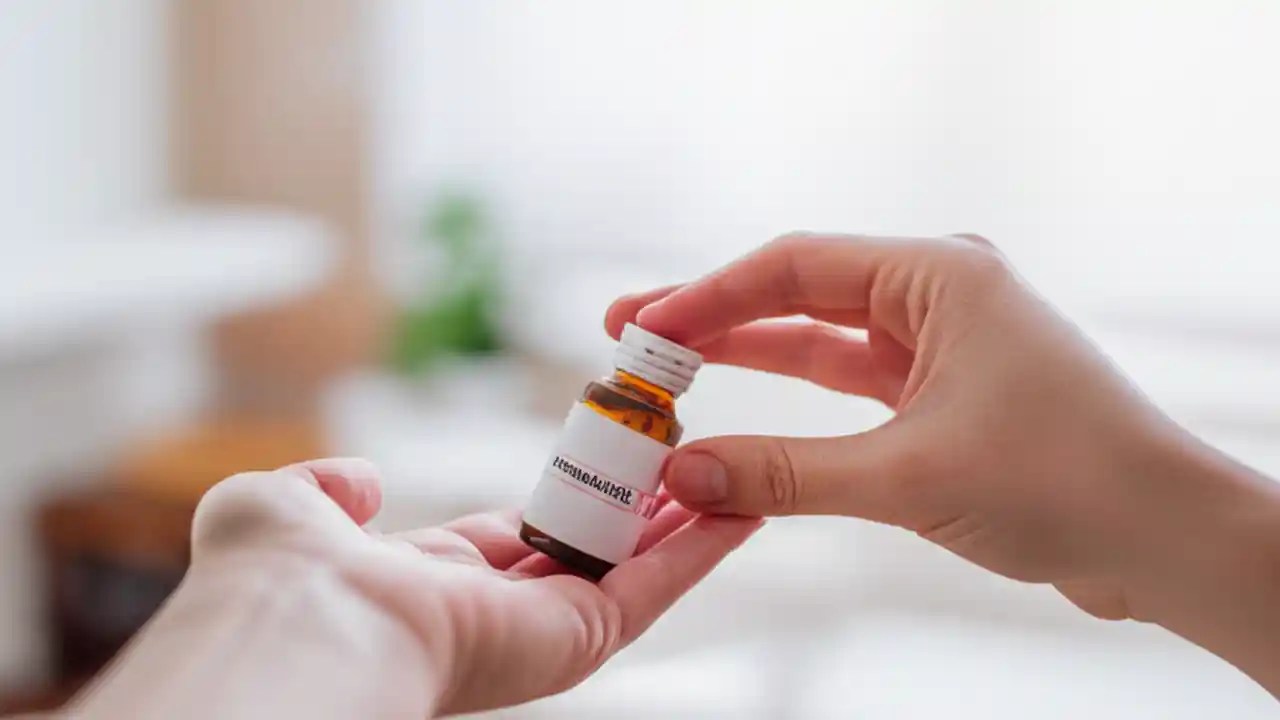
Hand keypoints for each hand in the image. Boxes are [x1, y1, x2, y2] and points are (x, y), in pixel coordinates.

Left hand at [187, 459, 760, 715]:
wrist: (301, 625)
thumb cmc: (276, 575)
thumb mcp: (289, 504)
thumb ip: (328, 488)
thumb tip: (360, 480)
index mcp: (434, 579)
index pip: (519, 538)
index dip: (565, 499)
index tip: (606, 458)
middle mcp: (496, 611)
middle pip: (590, 552)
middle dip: (641, 506)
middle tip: (687, 450)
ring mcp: (542, 630)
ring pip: (635, 570)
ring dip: (687, 520)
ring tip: (736, 464)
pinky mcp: (580, 640)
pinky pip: (657, 586)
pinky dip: (706, 548)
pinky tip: (746, 504)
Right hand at [607, 233, 1279, 690]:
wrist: (1163, 538)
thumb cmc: (1067, 480)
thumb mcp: (908, 474)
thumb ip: (786, 472)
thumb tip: (685, 472)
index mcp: (939, 275)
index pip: (794, 266)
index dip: (708, 296)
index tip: (642, 325)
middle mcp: (938, 295)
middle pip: (799, 295)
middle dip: (715, 318)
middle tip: (634, 336)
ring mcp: (942, 346)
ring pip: (821, 343)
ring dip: (749, 358)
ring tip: (669, 367)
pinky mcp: (944, 397)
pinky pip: (850, 389)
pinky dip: (795, 406)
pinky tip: (743, 415)